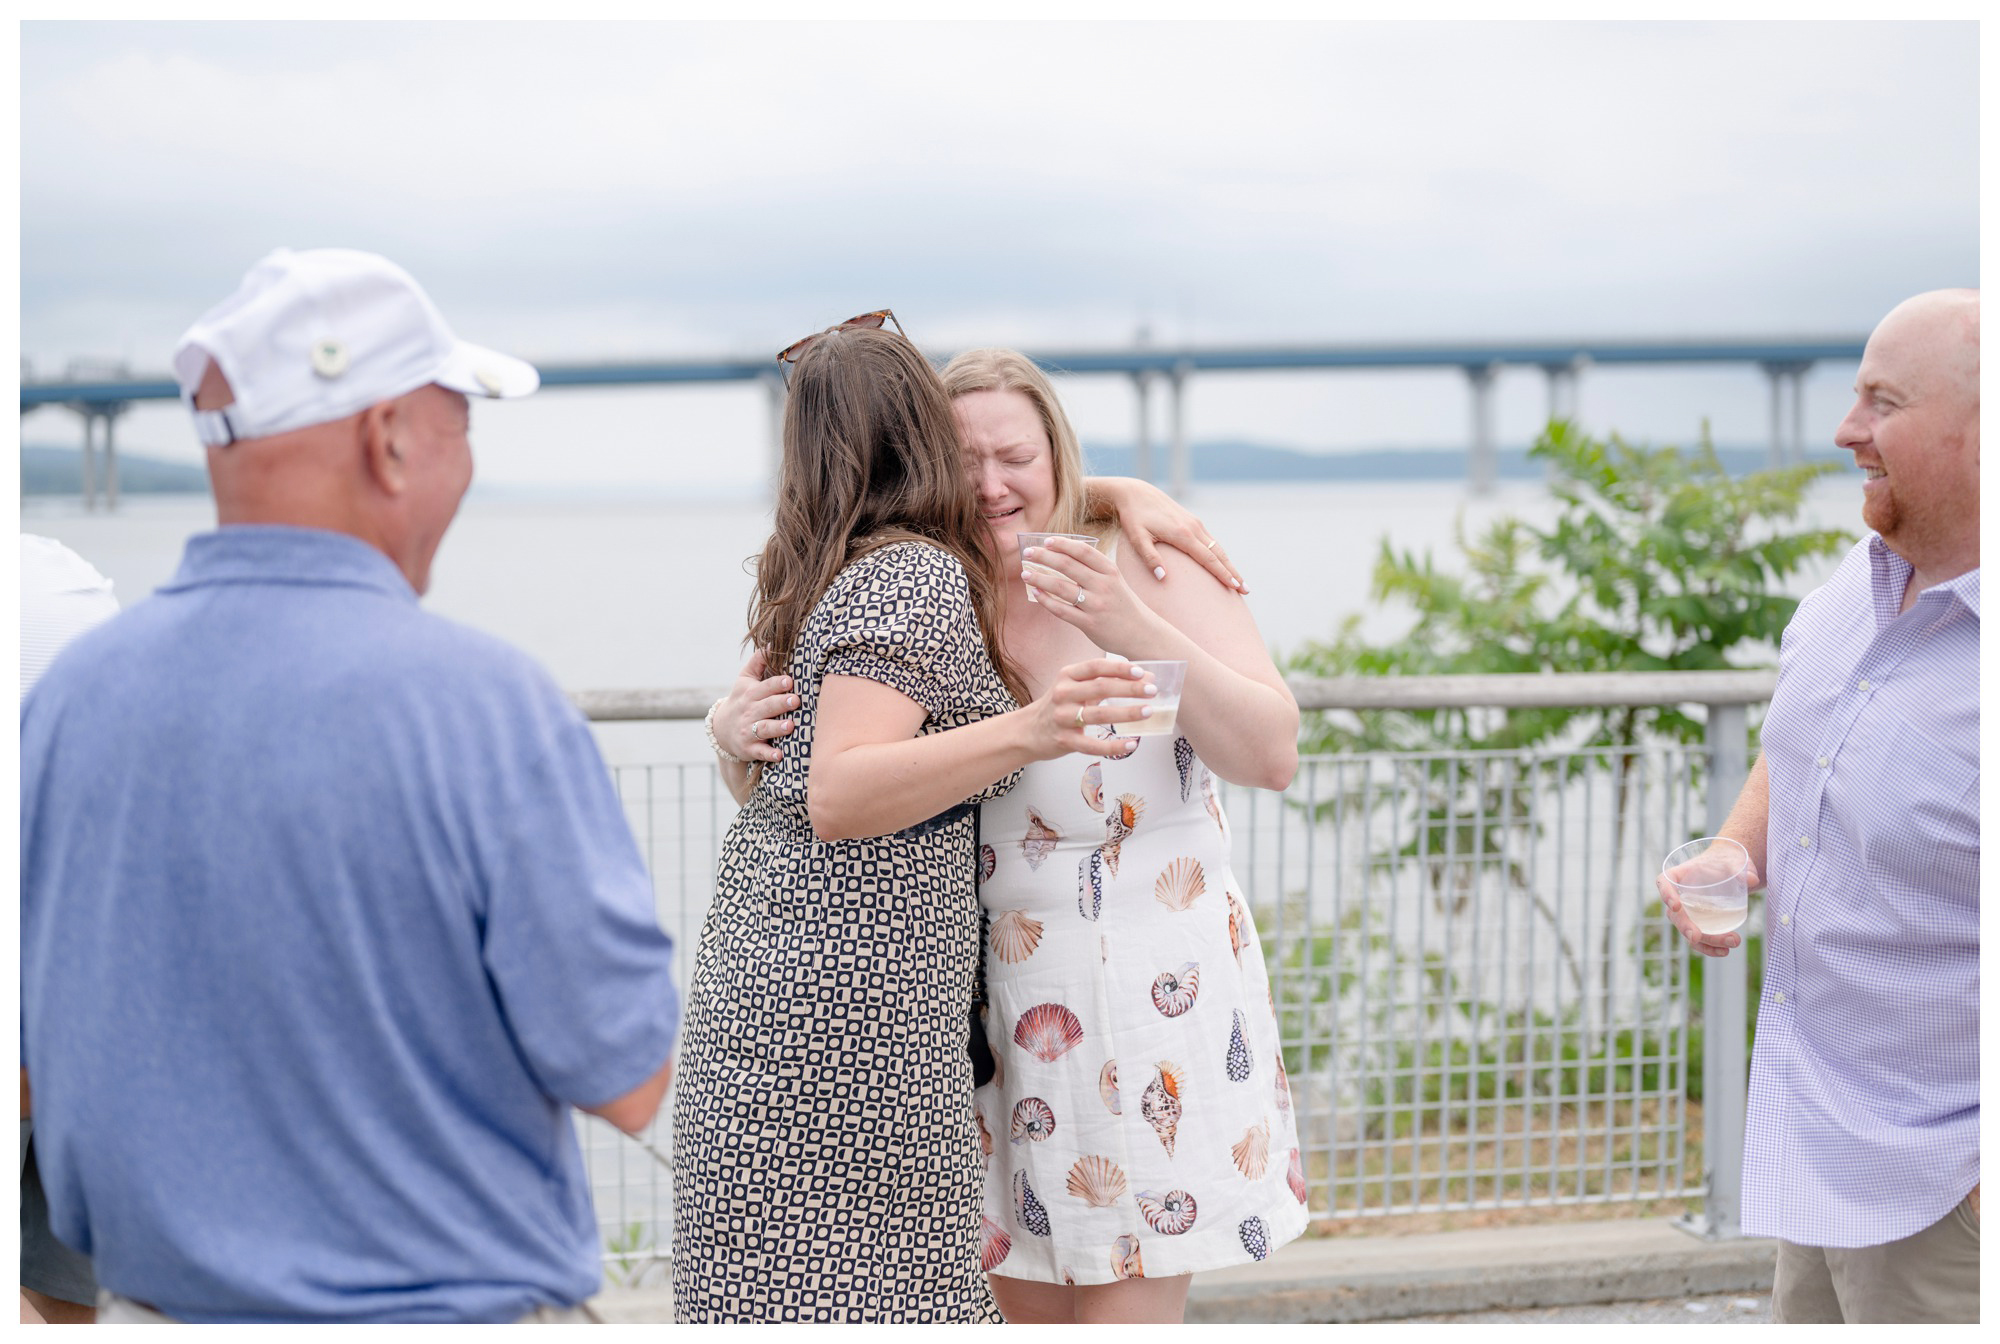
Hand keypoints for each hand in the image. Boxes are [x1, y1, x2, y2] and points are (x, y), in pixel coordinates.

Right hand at [714, 649, 798, 763]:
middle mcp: (749, 712)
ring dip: (777, 728)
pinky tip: (780, 755)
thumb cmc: (742, 700)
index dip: (776, 684)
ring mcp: (749, 731)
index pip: (764, 687)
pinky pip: (760, 752)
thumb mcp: (745, 679)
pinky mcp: (749, 748)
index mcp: (750, 693)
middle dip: (781, 703)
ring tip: (790, 726)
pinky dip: (769, 754)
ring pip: (764, 728)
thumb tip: (771, 641)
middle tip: (796, 700)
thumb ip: (758, 661)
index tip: (789, 680)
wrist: (722, 730)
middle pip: (767, 706)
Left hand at [1020, 536, 1166, 650]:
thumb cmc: (1123, 604)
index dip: (1062, 543)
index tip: (1045, 540)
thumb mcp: (1115, 580)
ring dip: (1039, 578)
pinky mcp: (1089, 623)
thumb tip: (1063, 554)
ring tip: (1025, 573)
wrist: (1142, 633)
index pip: (1083, 550)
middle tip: (1028, 553)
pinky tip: (1036, 593)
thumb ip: (1094, 568)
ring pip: (1061, 587)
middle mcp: (1104, 585)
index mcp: (1110, 570)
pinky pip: (1062, 610)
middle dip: (1044, 557)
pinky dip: (1046, 600)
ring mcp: (1096, 605)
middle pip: (1067, 565)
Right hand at [1022, 658, 1151, 761]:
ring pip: (1099, 715)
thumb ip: (1101, 682)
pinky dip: (1113, 746)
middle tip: (1152, 690)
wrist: (1027, 731)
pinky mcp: (1064, 741)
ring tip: (1148, 711)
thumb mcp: (1073, 687)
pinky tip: (1131, 744)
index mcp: (1067, 676)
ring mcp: (1063, 718)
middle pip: (1101, 688)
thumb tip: (1141, 678)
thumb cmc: (1058, 706)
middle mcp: (1063, 694)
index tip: (1141, 671)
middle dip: (1130, 689)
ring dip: (1127, 713)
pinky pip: (1092, 745)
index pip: (1095, 667)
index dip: (1119, 668)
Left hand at [1092, 475, 1246, 592]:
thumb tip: (1163, 578)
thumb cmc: (1133, 517)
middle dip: (1233, 572)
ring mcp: (1195, 523)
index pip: (1208, 558)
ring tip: (1239, 581)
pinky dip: (1220, 554)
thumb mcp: (1136, 538)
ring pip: (1217, 547)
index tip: (1236, 586)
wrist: (1136, 493)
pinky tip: (1222, 564)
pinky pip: (1211, 541)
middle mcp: (1194, 528)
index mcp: (1182, 534)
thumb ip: (1149, 557)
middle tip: (1246, 590)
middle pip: (1219, 554)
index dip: (1223, 574)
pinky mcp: (1192, 521)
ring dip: (1229, 564)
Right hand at [1654, 859, 1759, 957]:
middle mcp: (1680, 894)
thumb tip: (1751, 879)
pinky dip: (1710, 948)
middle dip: (1686, 927)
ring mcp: (1688, 911)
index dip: (1666, 894)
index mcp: (1680, 874)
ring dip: (1706, 941)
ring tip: (1733, 942)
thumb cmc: (1728, 861)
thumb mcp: (1736, 860)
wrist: (1732, 870)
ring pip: (1689, 931)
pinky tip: (1725, 952)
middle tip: (1697, 936)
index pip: (1664, 882)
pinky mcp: (1699, 923)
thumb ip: (1742, 868)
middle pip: (1676, 914)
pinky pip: (1699, 939)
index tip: (1675, 906)